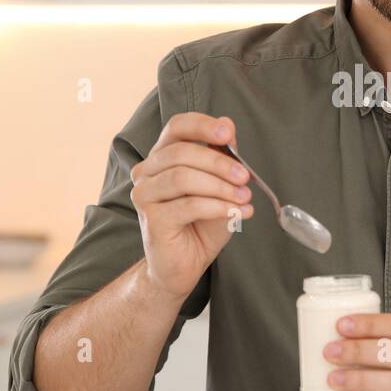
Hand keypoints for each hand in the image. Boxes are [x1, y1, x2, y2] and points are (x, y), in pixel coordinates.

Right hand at [129, 112, 253, 300]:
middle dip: (219, 163)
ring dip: (220, 186)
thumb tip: (228, 126)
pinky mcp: (151, 219)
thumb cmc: (200, 224)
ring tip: (243, 198)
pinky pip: (188, 205)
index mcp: (162, 156)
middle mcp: (146, 172)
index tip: (228, 133)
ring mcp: (144, 195)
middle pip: (181, 152)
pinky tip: (236, 213)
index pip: (176, 126)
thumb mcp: (219, 186)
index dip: (202, 125)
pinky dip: (218, 207)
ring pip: (182, 177)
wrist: (184, 265)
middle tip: (246, 177)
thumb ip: (222, 158)